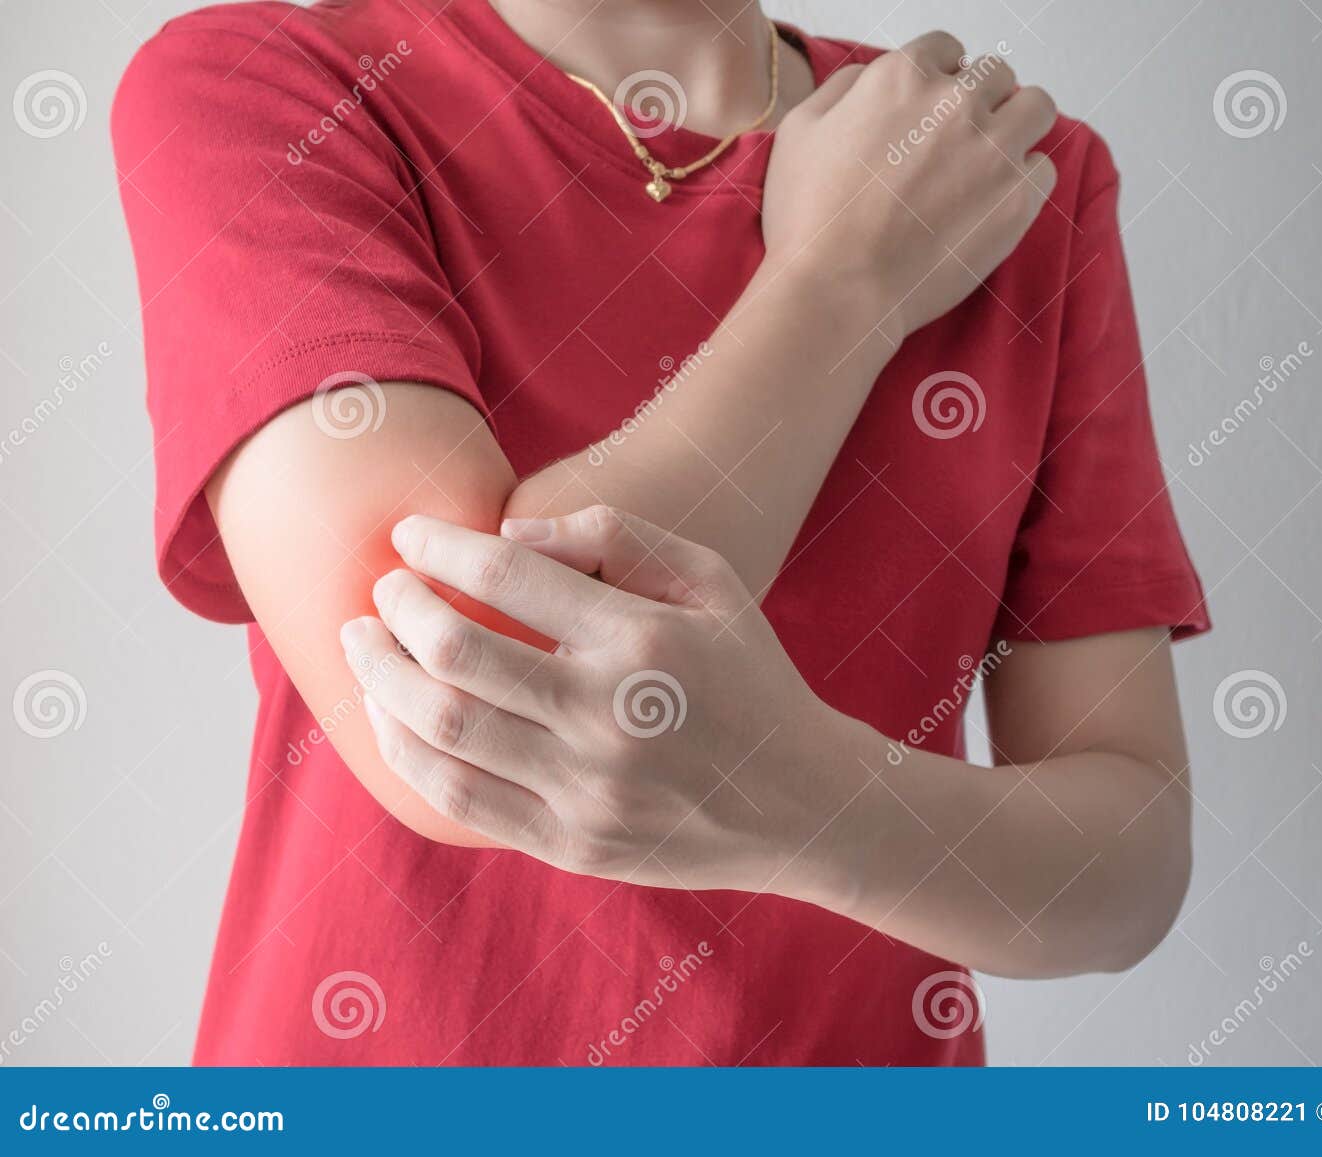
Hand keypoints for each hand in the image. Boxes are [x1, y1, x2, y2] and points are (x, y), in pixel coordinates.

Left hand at [339, 506, 849, 896]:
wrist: (802, 803)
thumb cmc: (749, 678)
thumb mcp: (711, 582)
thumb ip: (618, 535)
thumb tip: (507, 536)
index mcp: (642, 641)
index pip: (506, 577)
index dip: (438, 547)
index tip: (410, 536)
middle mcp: (608, 717)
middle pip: (453, 654)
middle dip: (396, 610)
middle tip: (381, 591)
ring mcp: (586, 789)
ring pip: (440, 728)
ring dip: (379, 679)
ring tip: (364, 646)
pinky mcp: (571, 845)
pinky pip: (458, 798)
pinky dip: (406, 752)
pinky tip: (391, 717)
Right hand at [763, 30, 1058, 340]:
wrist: (839, 288)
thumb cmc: (811, 217)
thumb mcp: (801, 131)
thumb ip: (842, 89)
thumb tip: (868, 80)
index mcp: (903, 77)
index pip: (946, 50)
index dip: (941, 77)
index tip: (935, 106)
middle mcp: (956, 102)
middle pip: (997, 74)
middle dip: (982, 99)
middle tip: (963, 138)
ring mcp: (994, 149)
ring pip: (1036, 108)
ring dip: (1019, 125)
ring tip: (996, 157)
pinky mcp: (1017, 199)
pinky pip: (1044, 168)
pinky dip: (1026, 180)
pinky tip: (997, 200)